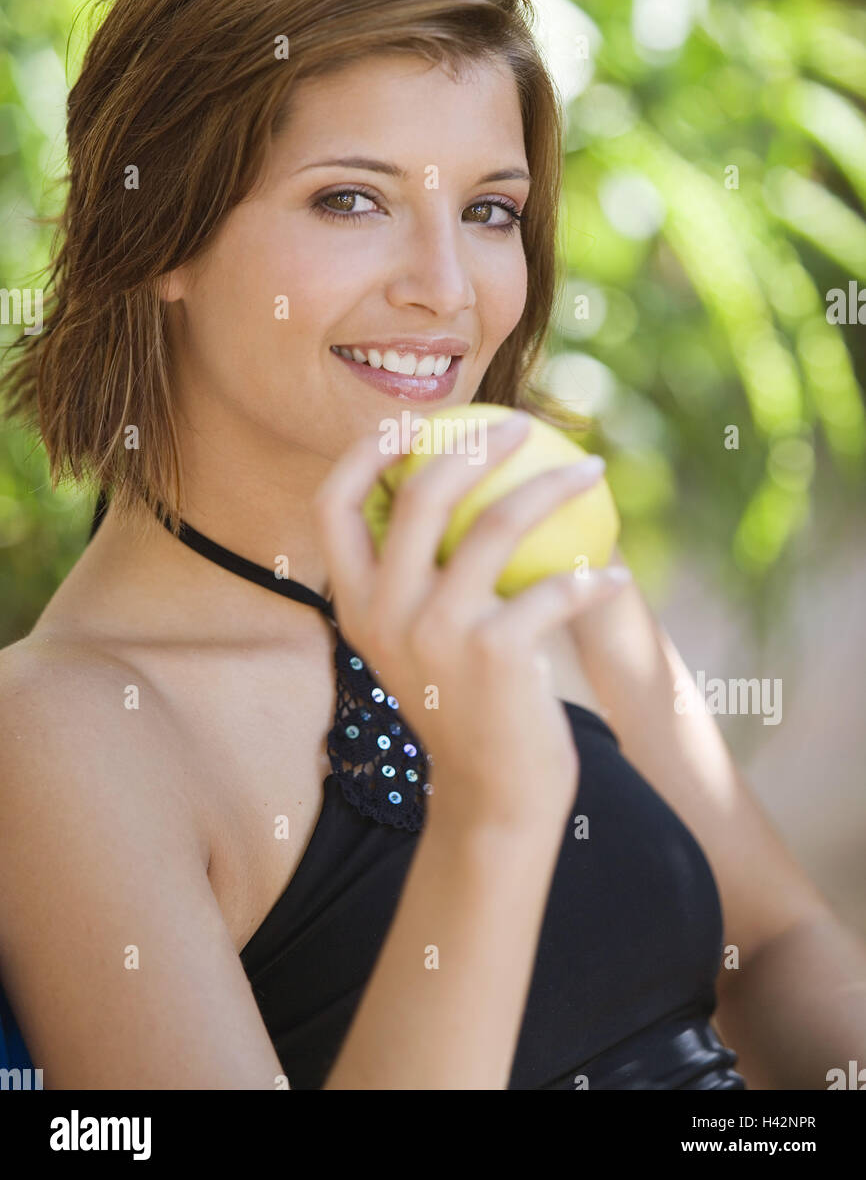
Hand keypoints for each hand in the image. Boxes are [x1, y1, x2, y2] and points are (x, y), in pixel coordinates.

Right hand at [313, 412, 630, 830]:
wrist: (493, 796)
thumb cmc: (465, 702)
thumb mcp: (419, 639)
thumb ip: (417, 575)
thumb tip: (452, 478)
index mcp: (353, 604)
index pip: (334, 505)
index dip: (367, 451)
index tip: (417, 421)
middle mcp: (384, 614)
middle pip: (421, 495)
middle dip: (476, 444)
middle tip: (524, 428)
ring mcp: (435, 634)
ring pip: (495, 525)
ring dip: (554, 487)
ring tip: (592, 471)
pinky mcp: (494, 655)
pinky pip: (552, 590)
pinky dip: (591, 579)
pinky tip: (614, 576)